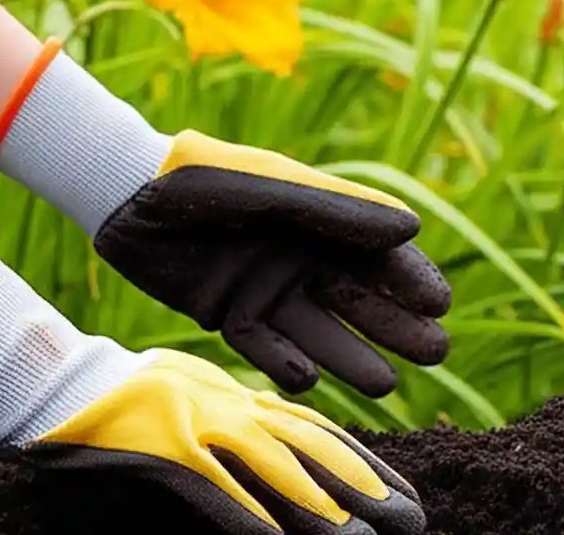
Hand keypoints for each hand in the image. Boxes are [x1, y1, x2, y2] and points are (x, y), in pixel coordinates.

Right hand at [5, 349, 424, 534]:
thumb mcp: (200, 401)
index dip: (366, 467)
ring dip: (321, 508)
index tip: (406, 496)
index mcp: (242, 400)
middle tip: (413, 522)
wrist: (61, 382)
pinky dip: (247, 517)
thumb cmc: (130, 396)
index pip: (318, 434)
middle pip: (311, 451)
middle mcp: (232, 410)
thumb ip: (242, 424)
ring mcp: (200, 429)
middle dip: (364, 489)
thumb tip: (283, 449)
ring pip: (274, 470)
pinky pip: (214, 489)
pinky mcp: (164, 451)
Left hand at [93, 130, 450, 396]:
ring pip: (320, 331)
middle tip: (434, 353)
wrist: (125, 197)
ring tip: (385, 384)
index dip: (411, 279)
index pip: (379, 256)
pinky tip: (305, 377)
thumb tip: (411, 230)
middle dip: (397, 326)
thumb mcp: (273, 192)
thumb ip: (338, 213)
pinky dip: (284, 362)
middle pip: (360, 299)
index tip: (438, 305)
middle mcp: (303, 257)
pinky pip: (266, 347)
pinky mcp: (230, 315)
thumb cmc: (206, 179)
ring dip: (351, 356)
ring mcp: (269, 289)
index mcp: (322, 220)